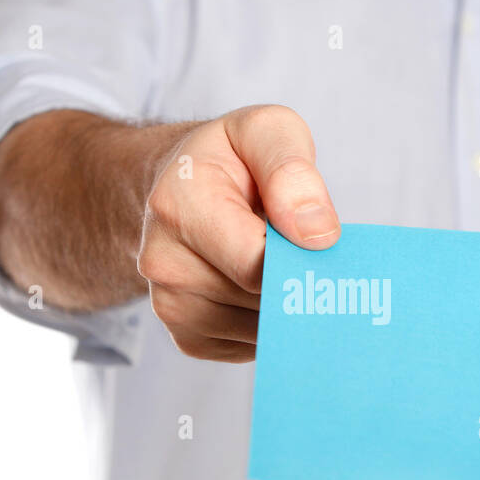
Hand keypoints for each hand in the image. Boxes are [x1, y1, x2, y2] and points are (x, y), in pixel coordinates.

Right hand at [137, 105, 340, 361]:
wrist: (178, 188)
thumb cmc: (231, 159)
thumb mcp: (266, 131)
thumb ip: (292, 170)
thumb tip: (317, 236)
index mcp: (179, 202)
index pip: (256, 262)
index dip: (299, 254)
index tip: (314, 234)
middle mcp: (162, 260)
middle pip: (263, 300)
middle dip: (295, 277)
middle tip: (299, 246)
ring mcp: (170, 305)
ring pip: (262, 330)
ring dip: (284, 303)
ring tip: (273, 261)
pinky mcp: (187, 337)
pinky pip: (252, 348)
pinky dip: (268, 322)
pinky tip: (260, 288)